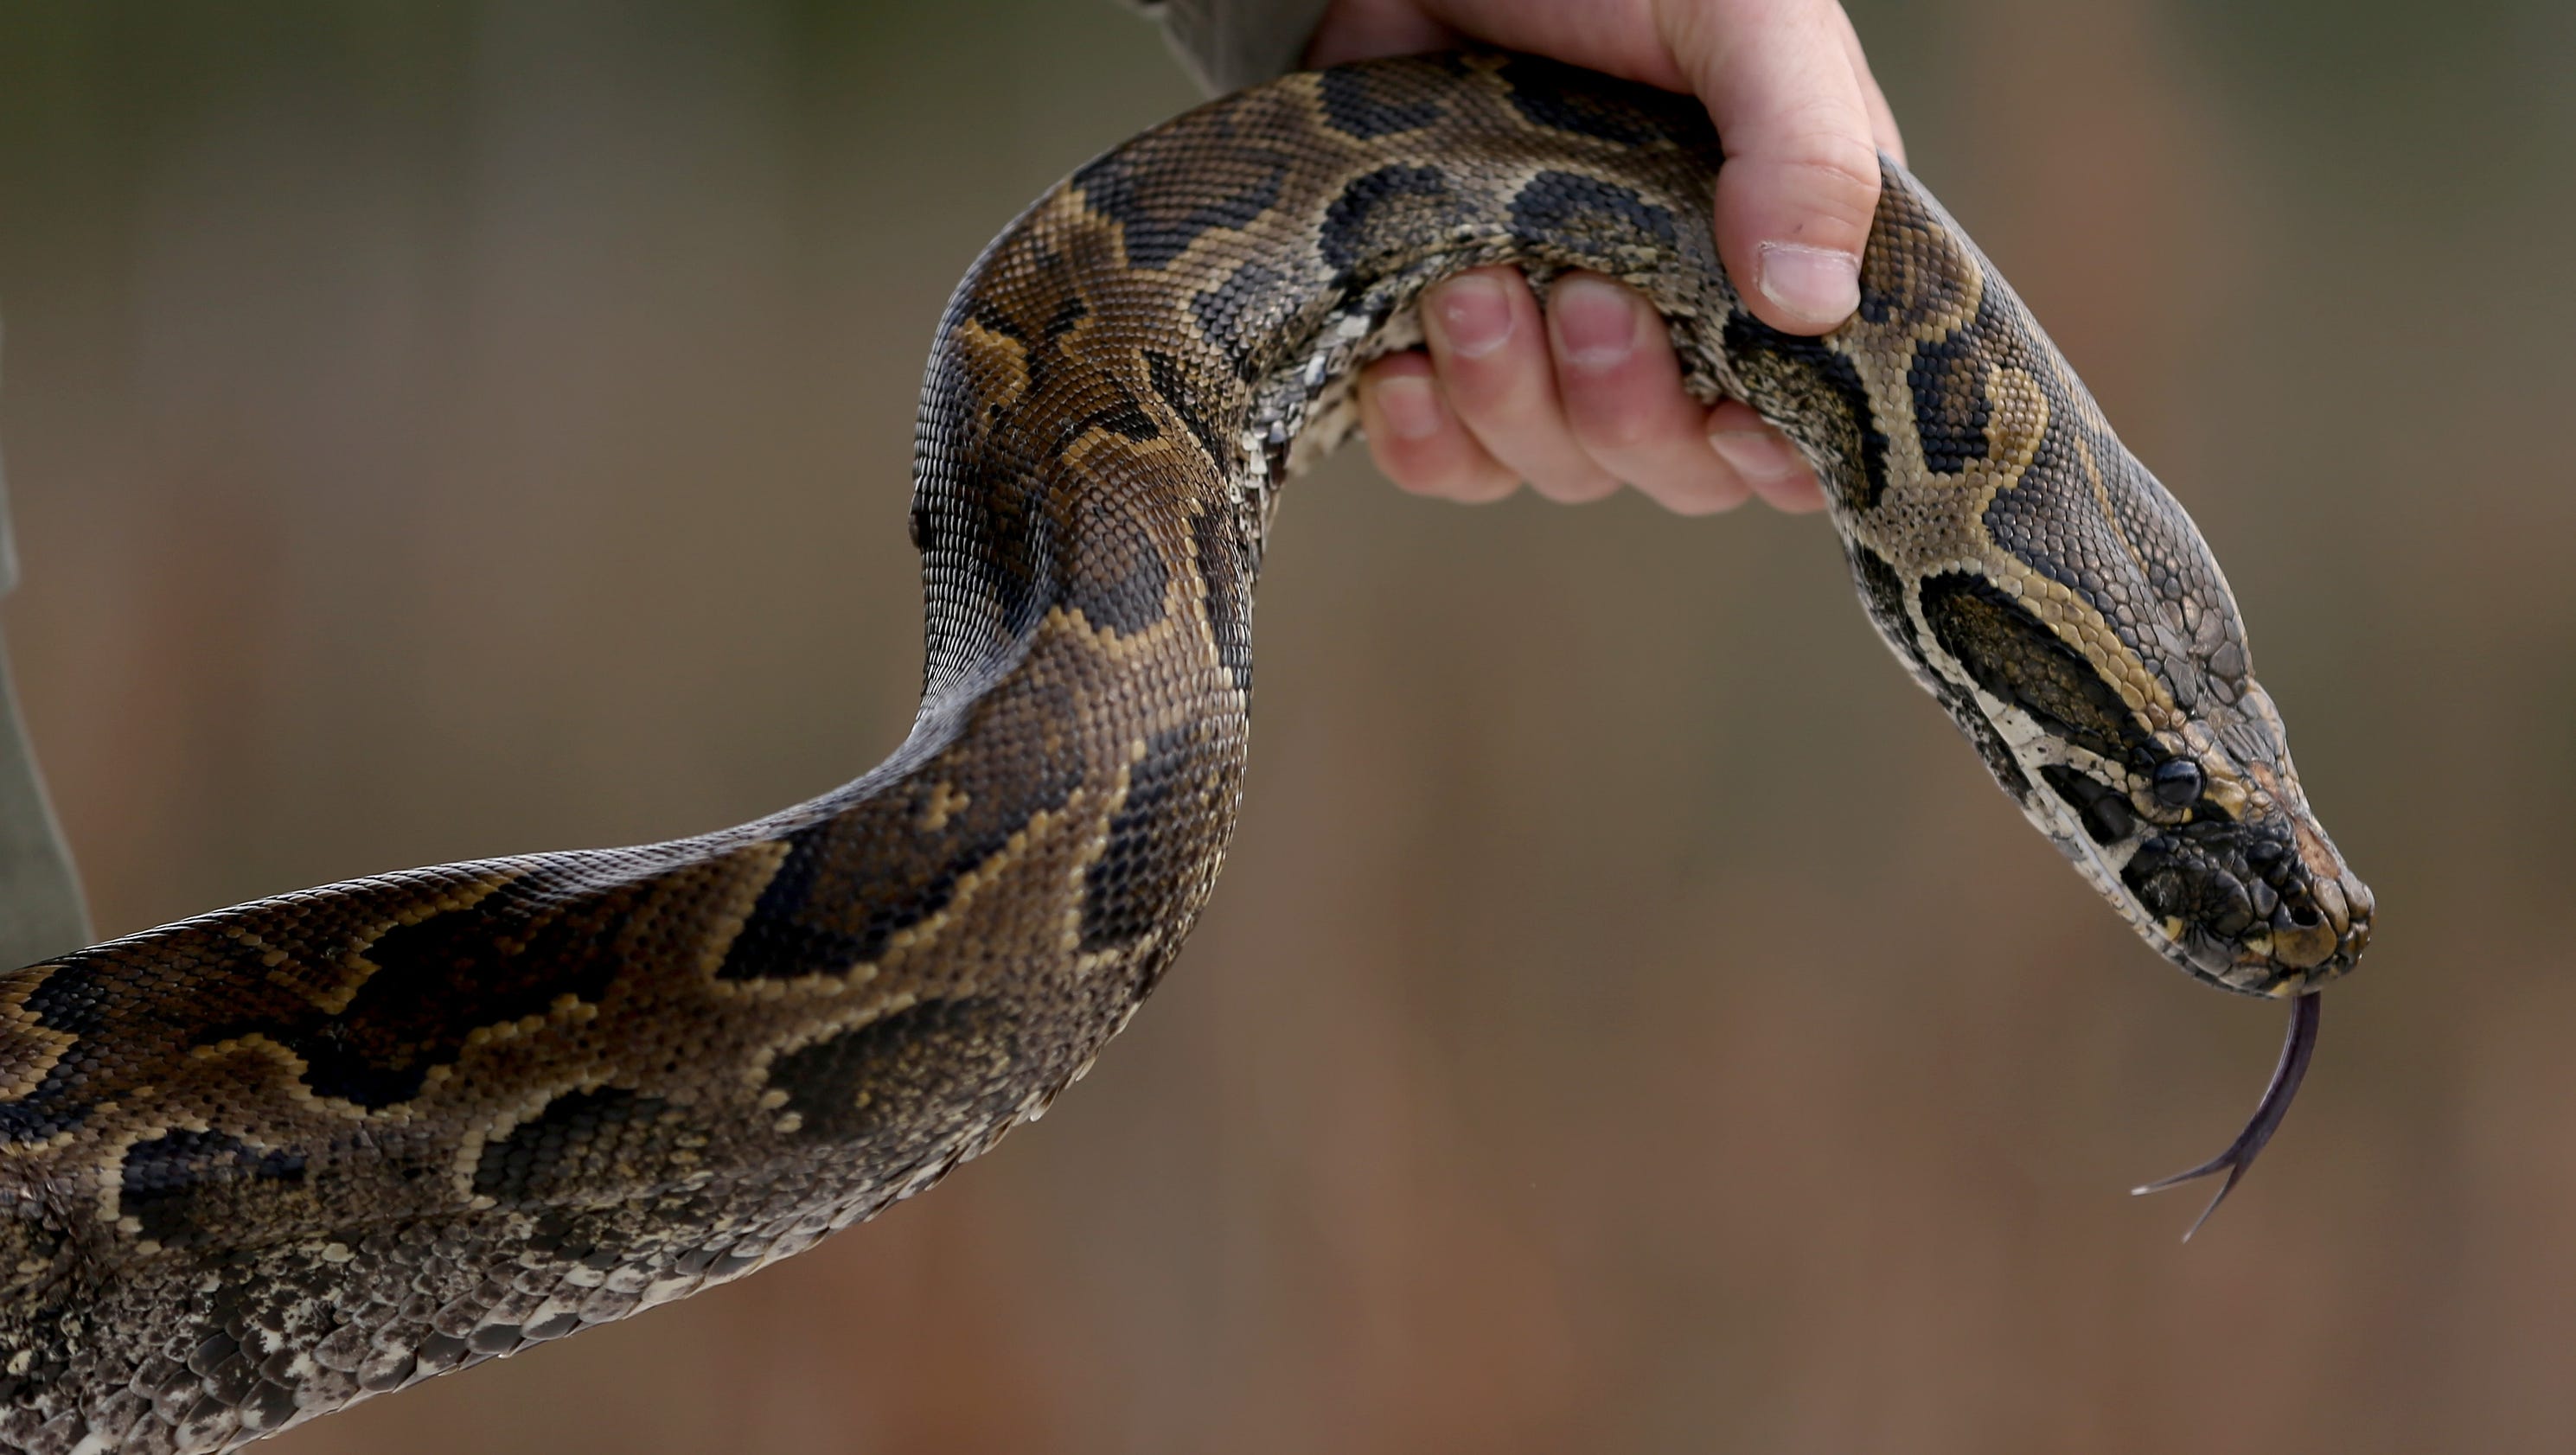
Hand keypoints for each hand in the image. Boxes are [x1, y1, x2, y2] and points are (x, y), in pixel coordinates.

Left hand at [1310, 0, 1904, 514]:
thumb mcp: (1739, 16)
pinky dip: (1424, 436)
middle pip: (1674, 467)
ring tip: (1469, 281)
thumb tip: (1814, 304)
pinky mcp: (1444, 346)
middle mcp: (1679, 318)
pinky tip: (1399, 365)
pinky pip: (1448, 462)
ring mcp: (1555, 340)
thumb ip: (1801, 147)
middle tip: (1583, 297)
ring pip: (1557, 464)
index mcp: (1782, 252)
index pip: (1811, 425)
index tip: (1733, 424)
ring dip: (1509, 397)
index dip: (1776, 458)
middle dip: (1624, 406)